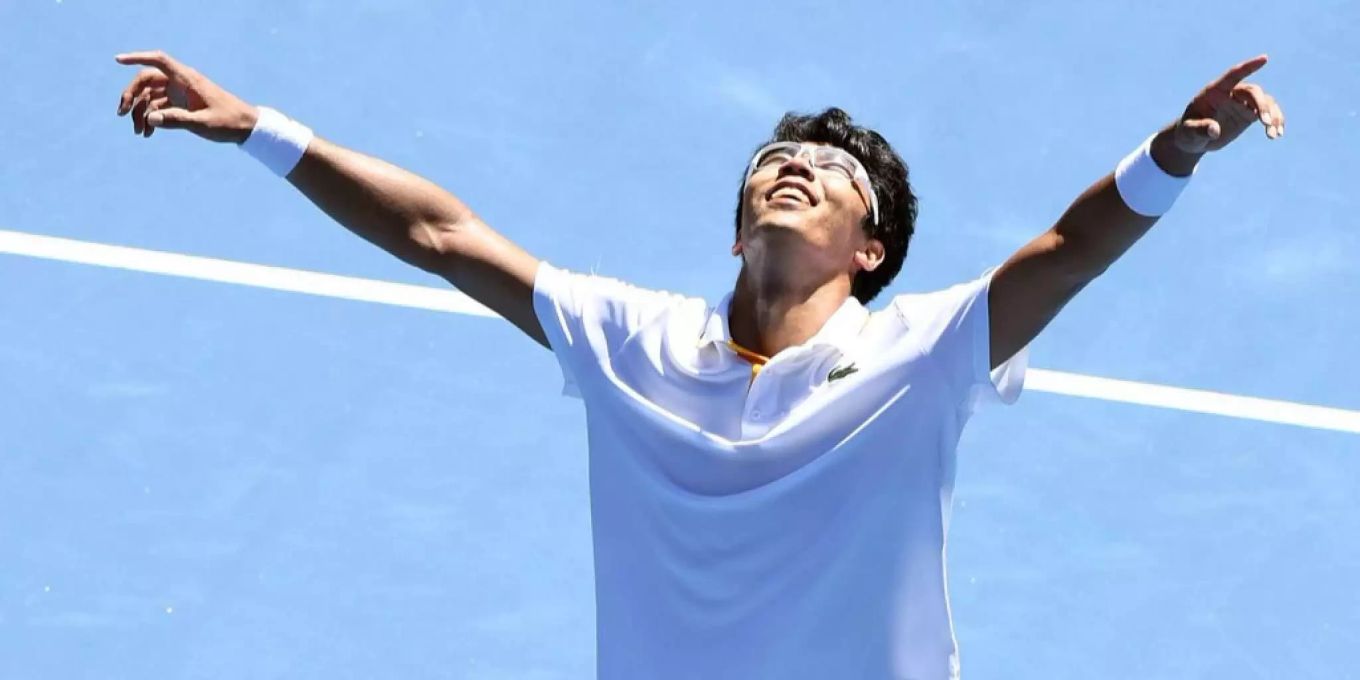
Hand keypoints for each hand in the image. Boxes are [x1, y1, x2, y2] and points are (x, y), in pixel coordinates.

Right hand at [115, 51, 257, 143]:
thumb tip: (149, 118)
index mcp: (187, 79)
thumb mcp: (202, 123)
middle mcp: (181, 83)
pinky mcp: (182, 105)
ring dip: (141, 112)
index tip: (118, 60)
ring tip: (139, 133)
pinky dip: (152, 118)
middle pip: (147, 80)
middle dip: (132, 95)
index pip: (158, 60)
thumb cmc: (228, 122)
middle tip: (122, 114)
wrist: (247, 128)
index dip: (137, 58)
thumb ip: (176, 120)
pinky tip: (148, 134)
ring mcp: (180, 93)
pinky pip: (160, 108)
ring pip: (151, 96)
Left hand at [1172, 54, 1284, 154]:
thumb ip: (1199, 129)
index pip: (1233, 75)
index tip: (1264, 58)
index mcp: (1214, 91)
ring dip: (1273, 115)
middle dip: (1262, 104)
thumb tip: (1214, 130)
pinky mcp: (1250, 115)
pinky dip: (1276, 122)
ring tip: (1272, 135)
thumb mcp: (1188, 132)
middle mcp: (1231, 94)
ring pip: (1266, 101)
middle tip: (1265, 122)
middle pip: (1253, 92)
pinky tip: (1277, 134)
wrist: (1194, 140)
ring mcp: (1242, 103)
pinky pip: (1269, 113)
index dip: (1248, 67)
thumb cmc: (1187, 132)